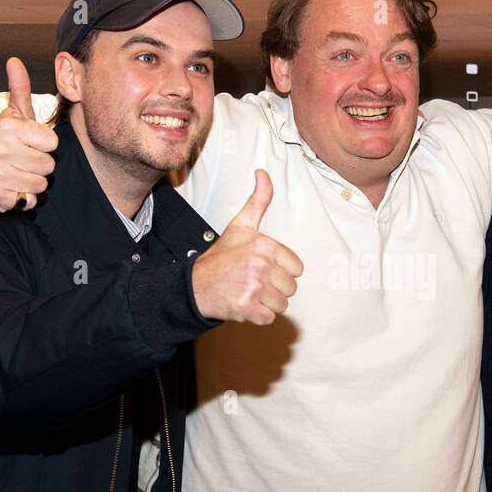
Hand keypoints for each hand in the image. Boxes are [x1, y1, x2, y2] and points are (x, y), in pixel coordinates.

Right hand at [0, 57, 58, 211]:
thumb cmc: (4, 139)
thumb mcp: (13, 114)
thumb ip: (20, 89)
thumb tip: (14, 61)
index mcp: (8, 128)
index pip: (52, 143)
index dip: (44, 144)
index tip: (29, 142)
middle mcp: (0, 150)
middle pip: (49, 166)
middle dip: (40, 164)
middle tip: (23, 159)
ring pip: (42, 184)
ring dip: (33, 181)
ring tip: (18, 172)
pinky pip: (31, 201)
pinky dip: (25, 197)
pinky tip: (13, 187)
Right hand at [191, 170, 303, 324]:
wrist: (195, 284)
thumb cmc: (221, 256)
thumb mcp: (240, 225)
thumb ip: (258, 201)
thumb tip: (263, 173)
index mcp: (264, 245)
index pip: (296, 268)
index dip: (281, 270)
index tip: (263, 268)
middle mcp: (261, 265)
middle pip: (291, 287)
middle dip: (275, 288)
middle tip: (254, 282)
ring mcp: (254, 288)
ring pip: (282, 304)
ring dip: (267, 303)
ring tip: (249, 292)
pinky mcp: (247, 308)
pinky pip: (269, 318)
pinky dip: (258, 316)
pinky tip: (245, 305)